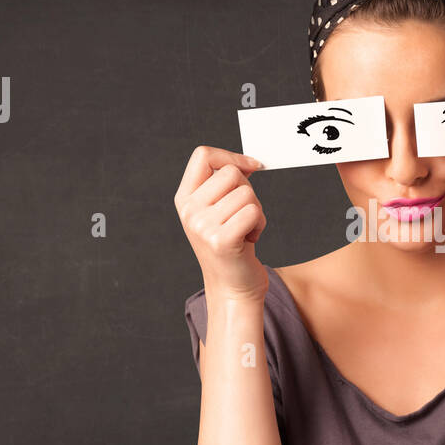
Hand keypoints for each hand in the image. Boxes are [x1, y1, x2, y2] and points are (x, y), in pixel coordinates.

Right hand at [174, 146, 268, 301]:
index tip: (252, 167)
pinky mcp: (221, 241)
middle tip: (243, 215)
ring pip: (247, 194)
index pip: (203, 155)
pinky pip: (254, 212)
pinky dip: (260, 224)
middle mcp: (189, 211)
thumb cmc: (232, 245)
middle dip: (248, 190)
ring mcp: (202, 226)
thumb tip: (248, 162)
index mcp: (184, 198)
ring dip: (257, 211)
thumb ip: (224, 185)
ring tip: (245, 230)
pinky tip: (250, 239)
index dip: (231, 156)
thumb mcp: (217, 211)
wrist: (233, 288)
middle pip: (231, 173)